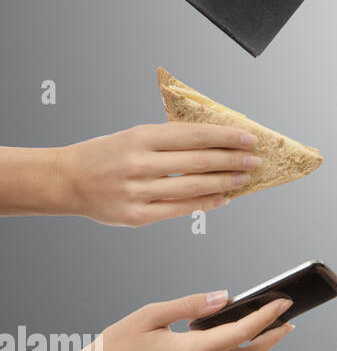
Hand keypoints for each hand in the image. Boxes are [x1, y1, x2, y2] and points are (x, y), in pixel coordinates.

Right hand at [56, 122, 260, 226]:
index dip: (226, 137)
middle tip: (255, 160)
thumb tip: (217, 142)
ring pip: (193, 186)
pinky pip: (180, 209)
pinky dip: (206, 204)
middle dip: (233, 160)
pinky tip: (223, 199)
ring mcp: (137, 191)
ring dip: (225, 182)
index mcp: (141, 137)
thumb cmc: (106, 155)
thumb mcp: (135, 136)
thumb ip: (171, 139)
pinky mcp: (136, 215)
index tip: (249, 138)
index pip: (195, 135)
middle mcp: (139, 163)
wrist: (66, 180)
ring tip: (244, 179)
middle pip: (199, 161)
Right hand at [85, 291, 293, 350]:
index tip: (282, 305)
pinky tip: (238, 349)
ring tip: (267, 333)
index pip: (239, 335)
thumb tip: (224, 297)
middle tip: (286, 322)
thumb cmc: (115, 347)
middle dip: (272, 339)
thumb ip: (191, 305)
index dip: (266, 319)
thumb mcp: (151, 314)